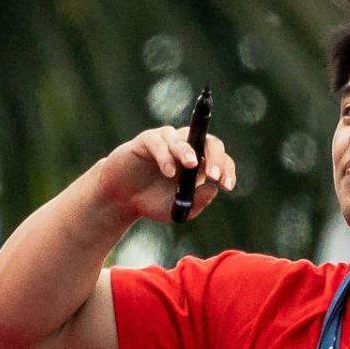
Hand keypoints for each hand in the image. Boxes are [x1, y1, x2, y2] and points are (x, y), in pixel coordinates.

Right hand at [95, 126, 237, 222]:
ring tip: (190, 166)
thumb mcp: (180, 209)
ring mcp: (168, 141)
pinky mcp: (147, 140)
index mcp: (201, 163)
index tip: (226, 186)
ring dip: (188, 152)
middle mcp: (188, 148)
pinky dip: (165, 156)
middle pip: (210, 142)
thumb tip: (213, 187)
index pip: (221, 159)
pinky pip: (159, 143)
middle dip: (215, 157)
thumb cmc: (154, 201)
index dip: (226, 170)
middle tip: (213, 175)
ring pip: (184, 139)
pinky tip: (168, 172)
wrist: (122, 199)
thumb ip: (198, 201)